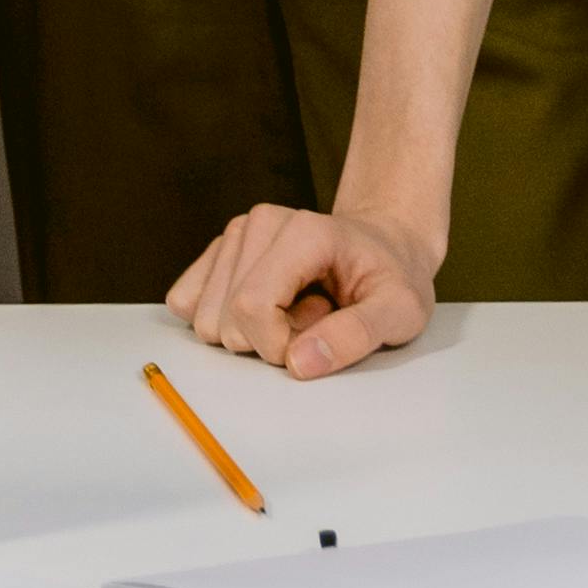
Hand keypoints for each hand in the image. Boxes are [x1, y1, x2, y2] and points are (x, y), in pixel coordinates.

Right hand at [167, 201, 440, 377]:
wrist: (383, 245)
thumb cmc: (392, 276)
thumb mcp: (400, 311)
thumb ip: (355, 336)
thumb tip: (298, 364)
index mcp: (302, 232)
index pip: (252, 307)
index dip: (277, 346)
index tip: (316, 343)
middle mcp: (258, 224)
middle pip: (225, 319)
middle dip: (267, 341)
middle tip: (315, 318)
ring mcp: (234, 234)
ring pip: (204, 319)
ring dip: (251, 332)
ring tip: (299, 310)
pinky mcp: (219, 251)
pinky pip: (188, 304)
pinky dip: (224, 321)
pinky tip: (268, 308)